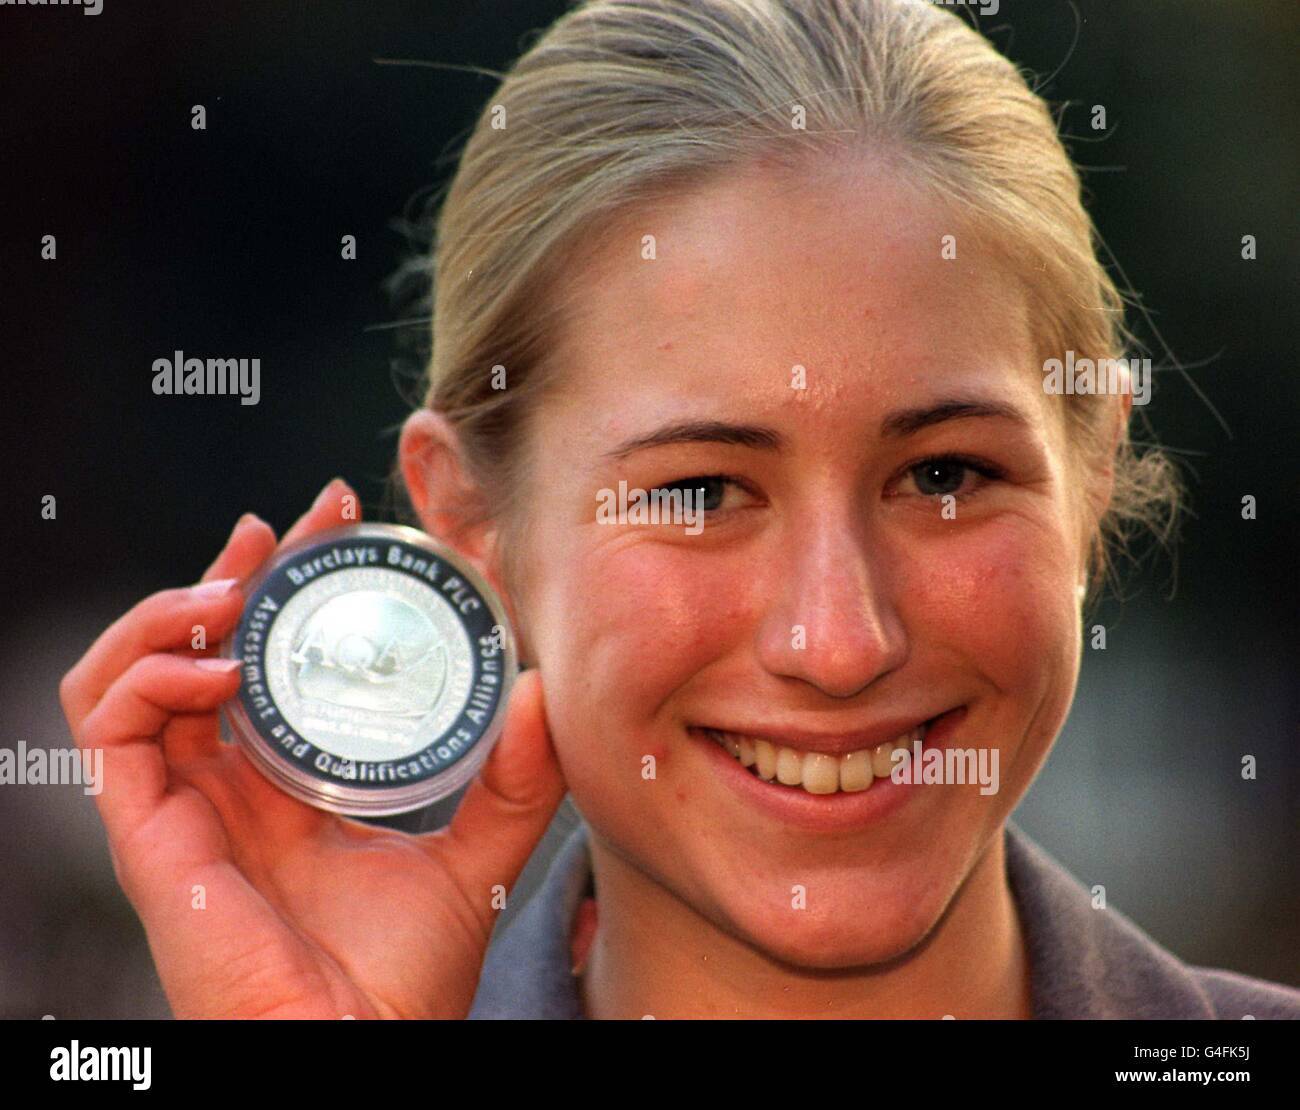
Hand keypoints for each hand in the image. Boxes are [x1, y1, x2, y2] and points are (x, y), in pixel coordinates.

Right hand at [58, 479, 565, 1017]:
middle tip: (285, 524)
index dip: (283, 585)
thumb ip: (516, 778)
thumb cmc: (404, 981)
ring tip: (236, 587)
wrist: (364, 1054)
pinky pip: (111, 732)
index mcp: (284, 787)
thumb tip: (541, 687)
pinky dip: (148, 675)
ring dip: (170, 614)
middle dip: (231, 572)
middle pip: (195, 653)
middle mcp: (224, 790)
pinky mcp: (151, 838)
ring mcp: (181, 811)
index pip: (263, 662)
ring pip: (127, 677)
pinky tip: (216, 663)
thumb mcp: (478, 855)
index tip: (333, 524)